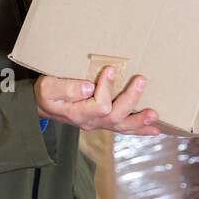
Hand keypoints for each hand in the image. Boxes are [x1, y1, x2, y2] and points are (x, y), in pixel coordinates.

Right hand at [35, 68, 159, 135]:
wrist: (43, 106)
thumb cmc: (46, 94)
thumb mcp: (47, 88)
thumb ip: (65, 88)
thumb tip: (88, 87)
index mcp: (77, 113)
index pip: (99, 105)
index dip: (106, 87)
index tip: (110, 69)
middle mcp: (90, 122)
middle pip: (115, 116)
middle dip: (131, 99)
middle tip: (142, 80)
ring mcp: (99, 124)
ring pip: (122, 126)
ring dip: (140, 121)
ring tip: (154, 115)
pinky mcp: (104, 122)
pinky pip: (123, 129)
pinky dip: (139, 130)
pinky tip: (154, 129)